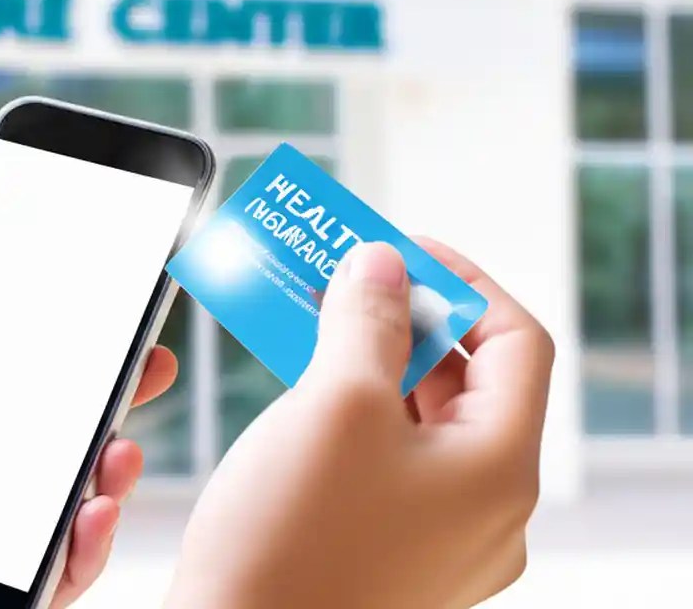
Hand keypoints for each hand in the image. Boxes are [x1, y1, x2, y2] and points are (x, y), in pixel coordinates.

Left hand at [0, 265, 179, 607]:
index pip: (9, 392)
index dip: (59, 361)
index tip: (99, 320)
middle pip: (56, 446)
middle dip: (112, 405)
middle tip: (145, 366)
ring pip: (70, 513)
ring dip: (111, 475)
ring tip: (118, 447)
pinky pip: (52, 580)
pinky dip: (85, 550)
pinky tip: (92, 514)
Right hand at [165, 240, 553, 608]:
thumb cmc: (289, 541)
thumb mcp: (333, 405)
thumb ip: (367, 322)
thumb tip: (381, 265)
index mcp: (497, 471)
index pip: (516, 344)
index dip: (463, 283)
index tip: (403, 250)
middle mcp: (482, 510)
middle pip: (467, 383)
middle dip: (404, 320)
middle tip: (345, 276)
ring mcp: (436, 539)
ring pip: (420, 423)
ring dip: (372, 363)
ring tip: (312, 322)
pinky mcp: (388, 554)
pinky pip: (388, 463)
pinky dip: (354, 414)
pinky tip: (303, 391)